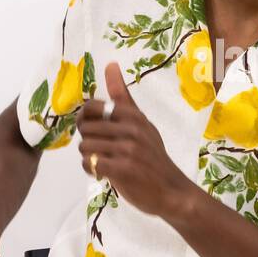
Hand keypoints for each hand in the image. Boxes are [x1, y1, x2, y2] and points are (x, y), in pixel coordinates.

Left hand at [77, 61, 193, 217]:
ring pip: (85, 146)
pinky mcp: (122, 169)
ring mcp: (127, 149)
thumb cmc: (153, 157)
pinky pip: (90, 163)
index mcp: (133, 115)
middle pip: (85, 128)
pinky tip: (102, 172)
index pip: (92, 107)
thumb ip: (122, 97)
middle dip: (88, 141)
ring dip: (89, 157)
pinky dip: (91, 169)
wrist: (172, 191)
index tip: (92, 129)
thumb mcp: (142, 123)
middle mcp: (131, 129)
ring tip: (103, 162)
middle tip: (102, 150)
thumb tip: (111, 64)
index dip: (85, 119)